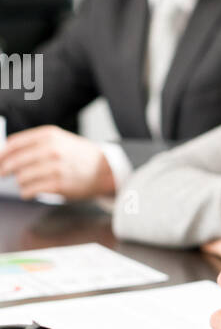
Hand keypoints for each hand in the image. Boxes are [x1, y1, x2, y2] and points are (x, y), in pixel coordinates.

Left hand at [0, 126, 115, 199]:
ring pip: (21, 177)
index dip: (1, 154)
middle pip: (14, 161)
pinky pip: (30, 190)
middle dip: (4, 169)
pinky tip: (30, 191)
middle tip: (2, 173)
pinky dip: (26, 192)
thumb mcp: (58, 140)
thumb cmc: (77, 155)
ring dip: (20, 182)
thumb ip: (34, 143)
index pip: (14, 144)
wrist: (103, 169)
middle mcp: (51, 150)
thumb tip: (5, 153)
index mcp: (49, 135)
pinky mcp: (58, 185)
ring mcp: (55, 168)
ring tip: (26, 182)